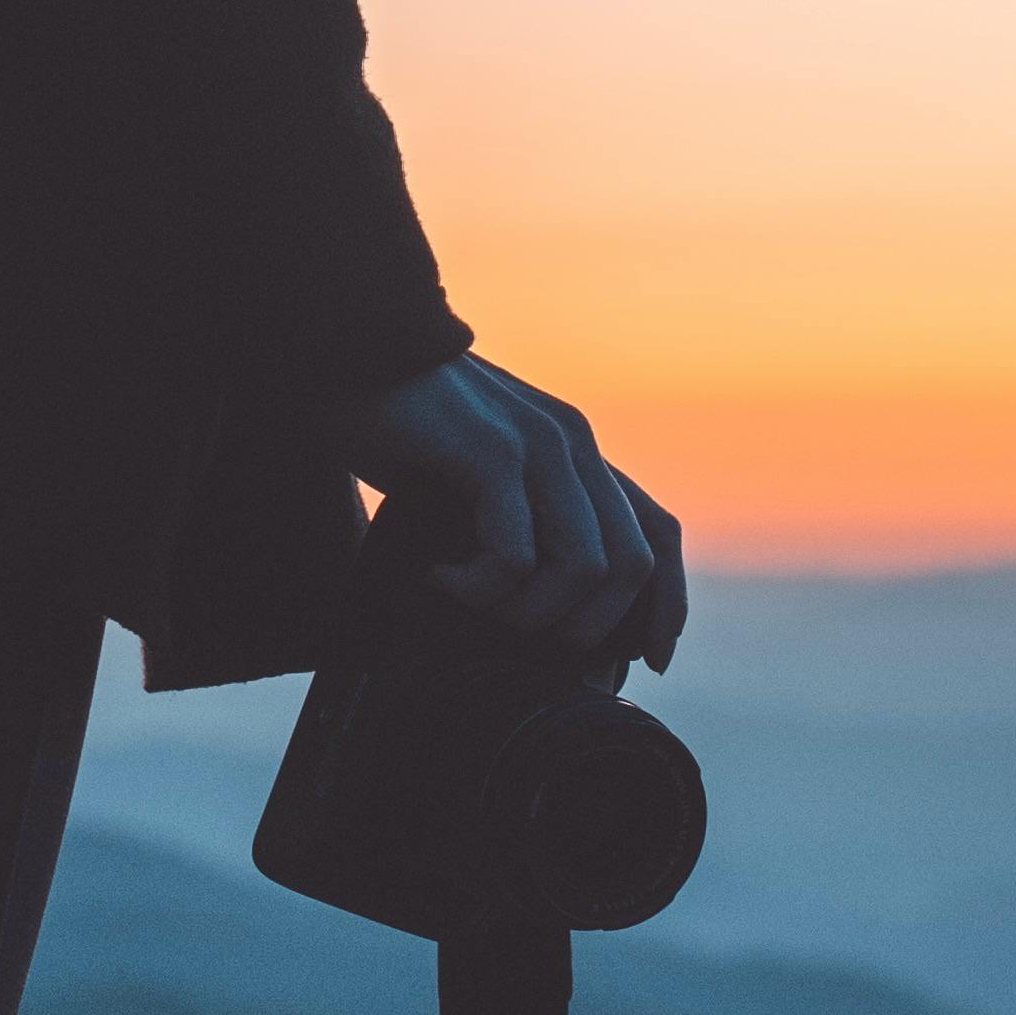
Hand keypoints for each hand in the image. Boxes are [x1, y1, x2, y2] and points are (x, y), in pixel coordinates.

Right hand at [341, 353, 686, 673]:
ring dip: (527, 612)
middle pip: (632, 566)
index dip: (666, 604)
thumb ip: (520, 520)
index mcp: (580, 452)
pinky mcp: (492, 455)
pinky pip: (514, 558)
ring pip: (583, 570)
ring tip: (469, 600)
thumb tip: (542, 613)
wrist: (349, 354)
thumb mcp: (479, 478)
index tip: (648, 660)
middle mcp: (574, 445)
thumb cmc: (404, 428)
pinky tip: (434, 576)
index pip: (660, 532)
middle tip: (520, 638)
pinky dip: (476, 588)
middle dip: (586, 628)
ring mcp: (539, 447)